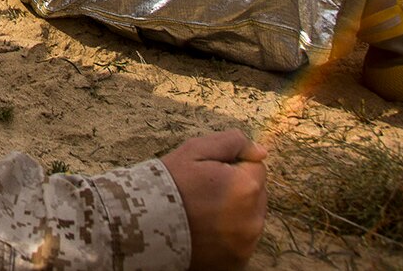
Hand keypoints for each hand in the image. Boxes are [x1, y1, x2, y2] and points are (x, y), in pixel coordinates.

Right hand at [160, 130, 267, 270]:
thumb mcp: (195, 150)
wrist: (142, 224)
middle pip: (256, 195)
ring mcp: (245, 244)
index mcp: (246, 187)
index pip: (255, 167)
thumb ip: (233, 142)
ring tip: (202, 213)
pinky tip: (205, 231)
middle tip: (203, 193)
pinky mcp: (236, 262)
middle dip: (236, 190)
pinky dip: (228, 235)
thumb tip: (260, 151)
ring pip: (250, 218)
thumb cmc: (168, 182)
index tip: (207, 174)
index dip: (231, 166)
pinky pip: (242, 242)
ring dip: (234, 213)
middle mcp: (252, 219)